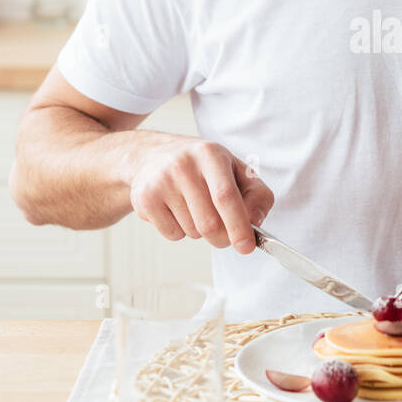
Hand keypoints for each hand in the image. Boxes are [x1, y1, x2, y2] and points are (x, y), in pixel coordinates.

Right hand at [129, 138, 272, 254]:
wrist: (155, 156)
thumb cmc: (203, 167)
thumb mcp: (236, 170)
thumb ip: (257, 195)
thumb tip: (255, 221)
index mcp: (210, 154)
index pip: (225, 196)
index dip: (238, 225)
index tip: (246, 246)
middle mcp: (183, 165)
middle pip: (209, 223)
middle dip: (223, 238)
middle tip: (224, 232)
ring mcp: (160, 182)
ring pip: (192, 232)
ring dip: (201, 231)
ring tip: (194, 207)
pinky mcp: (144, 199)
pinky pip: (173, 235)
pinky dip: (181, 231)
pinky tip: (176, 210)